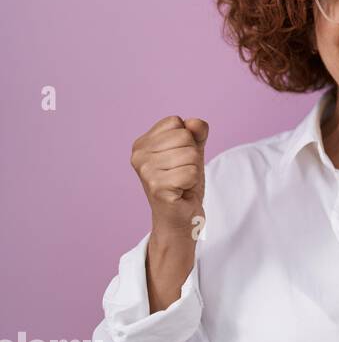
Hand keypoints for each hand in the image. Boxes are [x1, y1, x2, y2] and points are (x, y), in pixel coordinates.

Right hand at [132, 115, 208, 239]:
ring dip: (193, 171)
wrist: (179, 219)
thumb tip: (194, 122)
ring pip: (191, 155)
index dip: (188, 140)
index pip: (176, 122)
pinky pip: (192, 172)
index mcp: (142, 144)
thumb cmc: (183, 184)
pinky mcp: (157, 188)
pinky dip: (193, 183)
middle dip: (192, 156)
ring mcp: (145, 172)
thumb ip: (196, 133)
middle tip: (182, 174)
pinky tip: (181, 191)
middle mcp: (138, 156)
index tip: (179, 160)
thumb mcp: (193, 152)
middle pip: (185, 137)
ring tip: (182, 183)